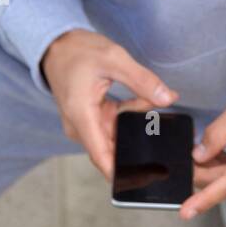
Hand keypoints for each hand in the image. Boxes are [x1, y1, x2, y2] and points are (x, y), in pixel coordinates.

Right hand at [41, 29, 178, 181]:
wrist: (57, 44)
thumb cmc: (79, 50)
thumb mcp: (114, 59)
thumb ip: (142, 80)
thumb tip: (168, 99)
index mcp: (81, 116)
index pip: (102, 157)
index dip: (123, 174)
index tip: (144, 182)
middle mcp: (80, 126)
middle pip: (113, 149)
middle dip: (138, 143)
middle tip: (161, 134)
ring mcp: (84, 124)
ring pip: (117, 136)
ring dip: (135, 124)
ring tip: (150, 105)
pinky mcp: (90, 118)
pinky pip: (114, 126)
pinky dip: (129, 115)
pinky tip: (142, 102)